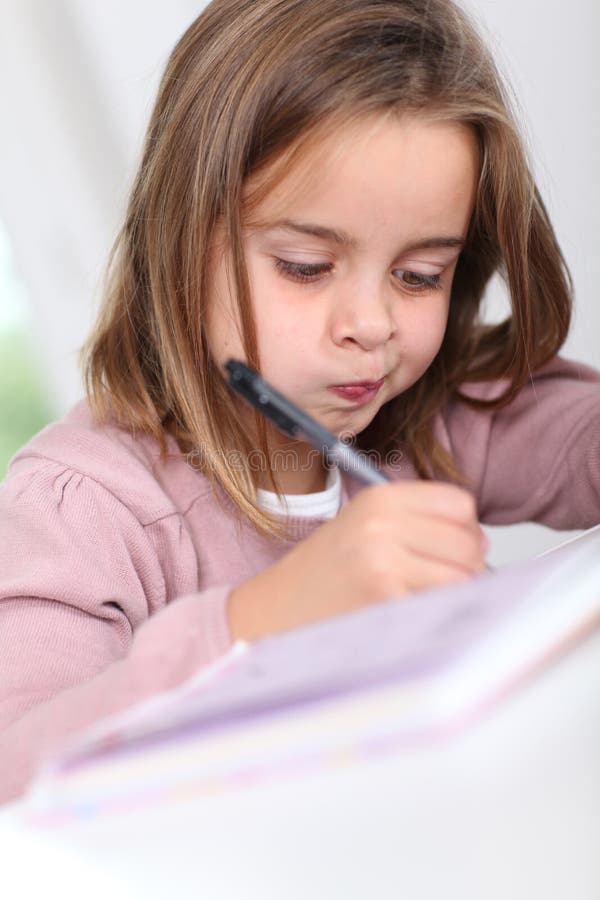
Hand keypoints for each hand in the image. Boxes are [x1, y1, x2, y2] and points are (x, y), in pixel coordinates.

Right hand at [227, 481, 487, 639]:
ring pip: (462, 577)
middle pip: (468, 542)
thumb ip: (417, 524)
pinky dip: (431, 615)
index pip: (459, 505)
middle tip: (429, 582)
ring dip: (450, 594)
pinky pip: (440, 606)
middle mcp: (382, 523)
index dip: (462, 532)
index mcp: (379, 498)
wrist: (271, 613)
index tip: (447, 550)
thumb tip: (482, 544)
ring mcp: (383, 560)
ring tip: (413, 599)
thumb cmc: (320, 577)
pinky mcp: (384, 599)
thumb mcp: (364, 528)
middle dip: (463, 567)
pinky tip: (400, 615)